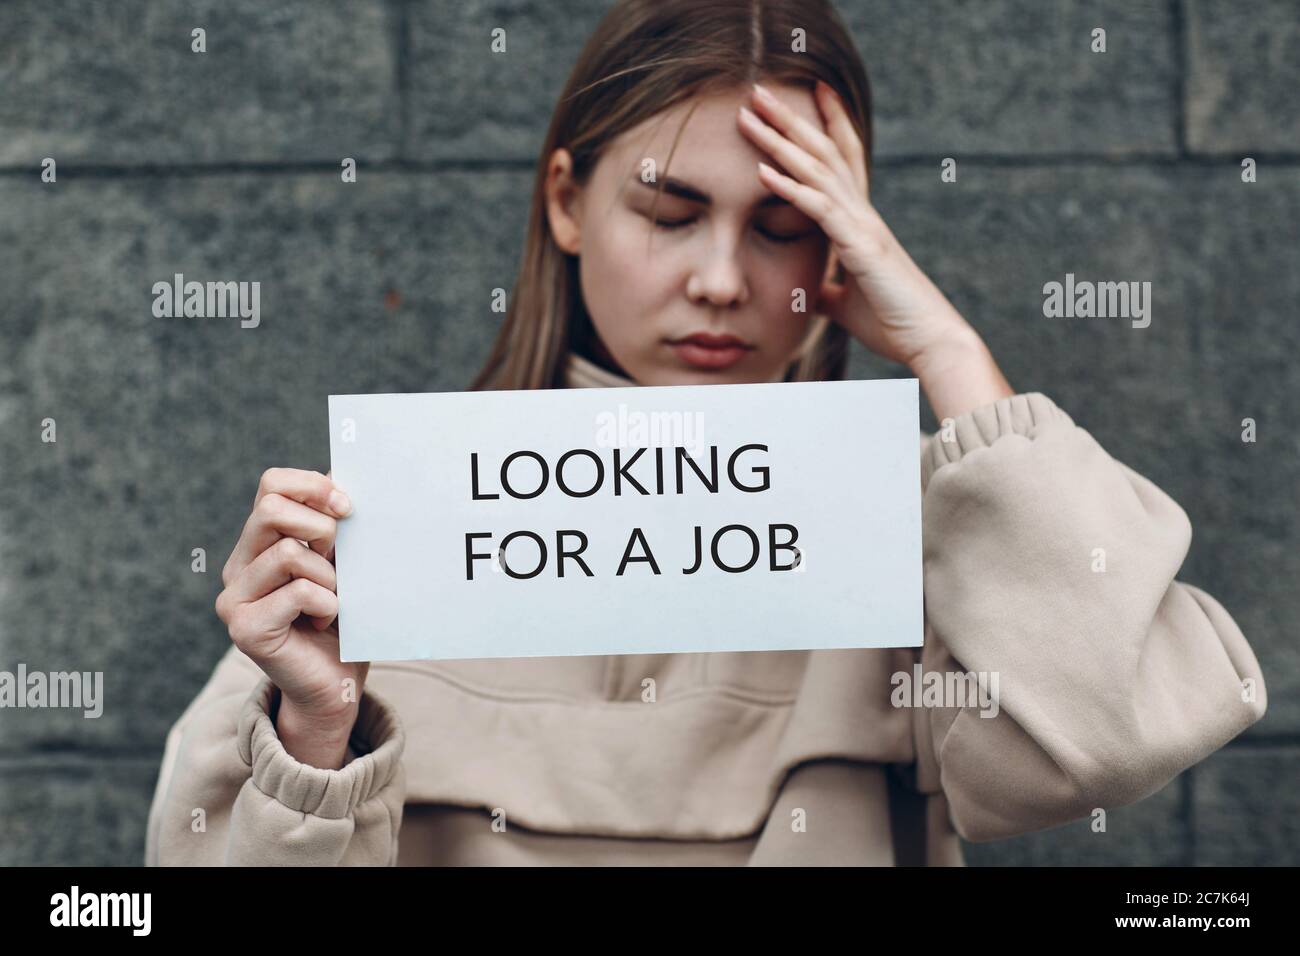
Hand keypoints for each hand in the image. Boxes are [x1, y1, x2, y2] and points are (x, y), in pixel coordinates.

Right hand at [215, 467, 367, 764]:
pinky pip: (299, 592)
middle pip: (271, 509)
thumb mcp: (343, 564)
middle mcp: (237, 567)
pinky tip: (326, 622)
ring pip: (289, 553)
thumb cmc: (345, 621)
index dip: (313, 486)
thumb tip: (342, 473)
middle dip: (322, 528)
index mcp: (258, 544)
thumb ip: (335, 525)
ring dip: (329, 576)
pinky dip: (327, 603)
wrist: (337, 686)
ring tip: (334, 602)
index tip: (348, 506)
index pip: (272, 484)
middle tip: (342, 561)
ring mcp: (235, 599)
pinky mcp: (245, 629)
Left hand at [738, 80, 1012, 419]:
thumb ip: (827, 289)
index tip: (811, 91)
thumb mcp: (846, 302)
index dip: (827, 123)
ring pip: (817, 170)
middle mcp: (862, 213)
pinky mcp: (860, 246)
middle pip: (824, 151)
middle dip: (790, 119)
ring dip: (781, 141)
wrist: (926, 340)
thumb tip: (811, 292)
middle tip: (759, 90)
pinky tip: (763, 171)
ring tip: (751, 114)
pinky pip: (819, 209)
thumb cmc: (891, 321)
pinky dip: (789, 188)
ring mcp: (862, 225)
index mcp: (860, 221)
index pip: (843, 159)